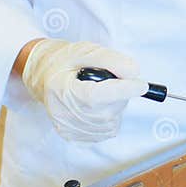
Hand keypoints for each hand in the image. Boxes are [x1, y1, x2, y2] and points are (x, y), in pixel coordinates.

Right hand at [21, 39, 148, 141]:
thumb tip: (134, 72)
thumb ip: (110, 59)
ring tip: (102, 89)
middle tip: (114, 78)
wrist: (43, 75)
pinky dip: (111, 116)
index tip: (142, 85)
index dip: (121, 90)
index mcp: (60, 88)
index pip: (95, 96)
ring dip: (117, 105)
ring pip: (109, 122)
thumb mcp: (85, 50)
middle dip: (121, 95)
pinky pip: (106, 130)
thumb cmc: (64, 60)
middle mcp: (61, 113)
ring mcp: (67, 128)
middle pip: (105, 111)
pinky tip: (100, 103)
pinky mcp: (74, 136)